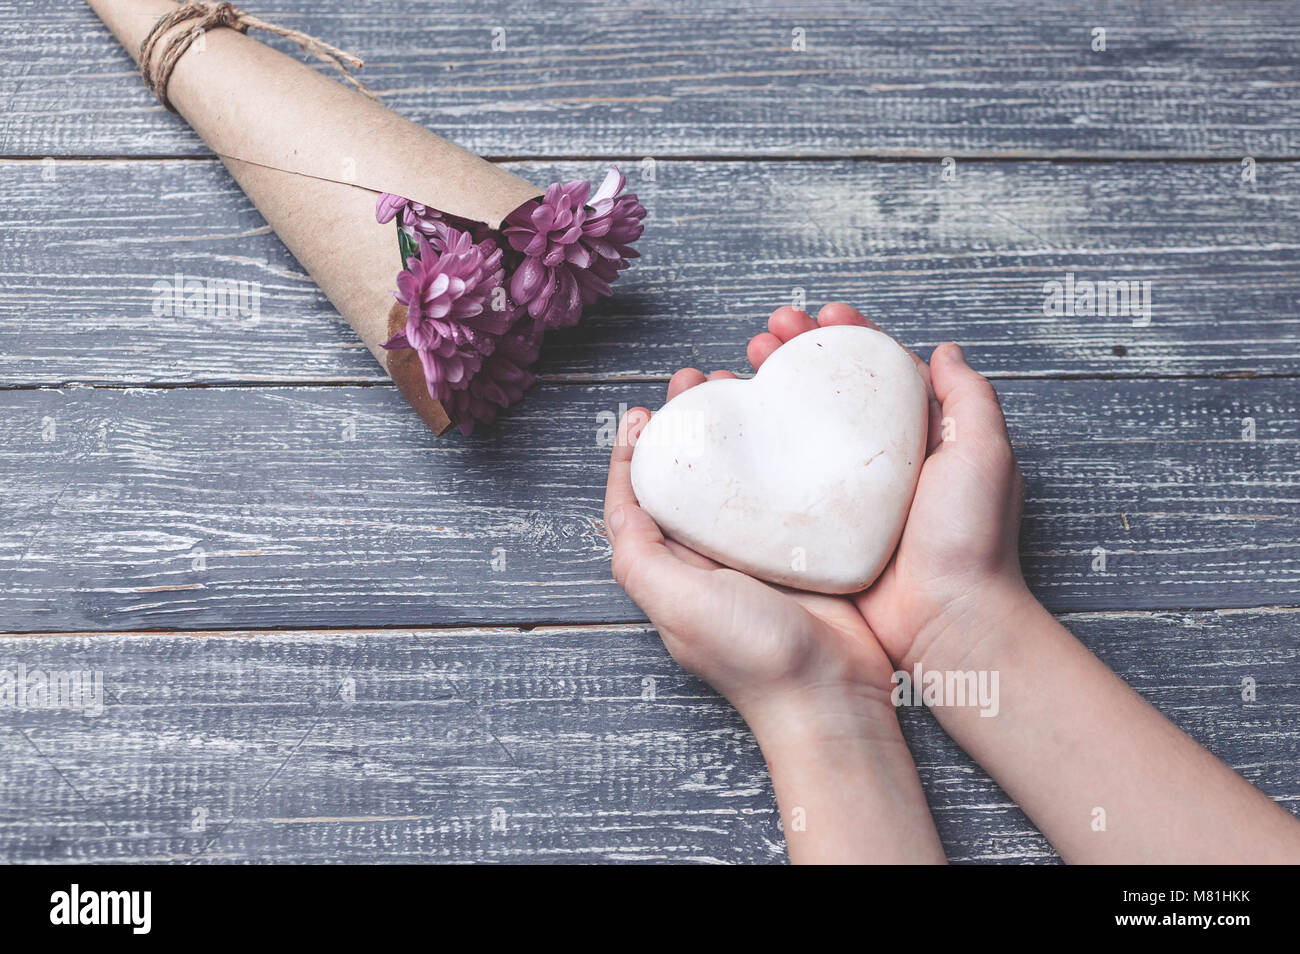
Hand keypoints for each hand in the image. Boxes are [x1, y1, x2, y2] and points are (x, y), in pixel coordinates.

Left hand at [604, 395, 946, 863]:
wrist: (832, 695)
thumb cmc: (751, 655)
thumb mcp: (673, 601)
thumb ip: (636, 550)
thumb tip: (621, 491)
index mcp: (674, 566)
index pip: (643, 496)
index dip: (638, 449)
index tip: (646, 409)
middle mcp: (714, 556)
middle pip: (694, 474)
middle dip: (691, 424)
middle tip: (703, 380)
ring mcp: (764, 552)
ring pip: (743, 474)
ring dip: (739, 428)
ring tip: (745, 386)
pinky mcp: (810, 549)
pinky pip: (793, 490)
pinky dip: (789, 453)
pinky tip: (798, 424)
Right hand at [746, 303, 1030, 670]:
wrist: (947, 621)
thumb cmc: (972, 541)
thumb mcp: (985, 455)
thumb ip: (969, 399)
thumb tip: (945, 350)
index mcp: (921, 437)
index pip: (879, 371)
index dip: (849, 337)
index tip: (821, 315)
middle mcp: (880, 463)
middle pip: (830, 393)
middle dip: (796, 356)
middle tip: (765, 335)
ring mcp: (846, 497)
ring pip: (798, 431)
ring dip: (767, 396)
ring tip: (735, 371)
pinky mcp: (819, 530)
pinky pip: (781, 484)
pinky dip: (755, 454)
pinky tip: (731, 434)